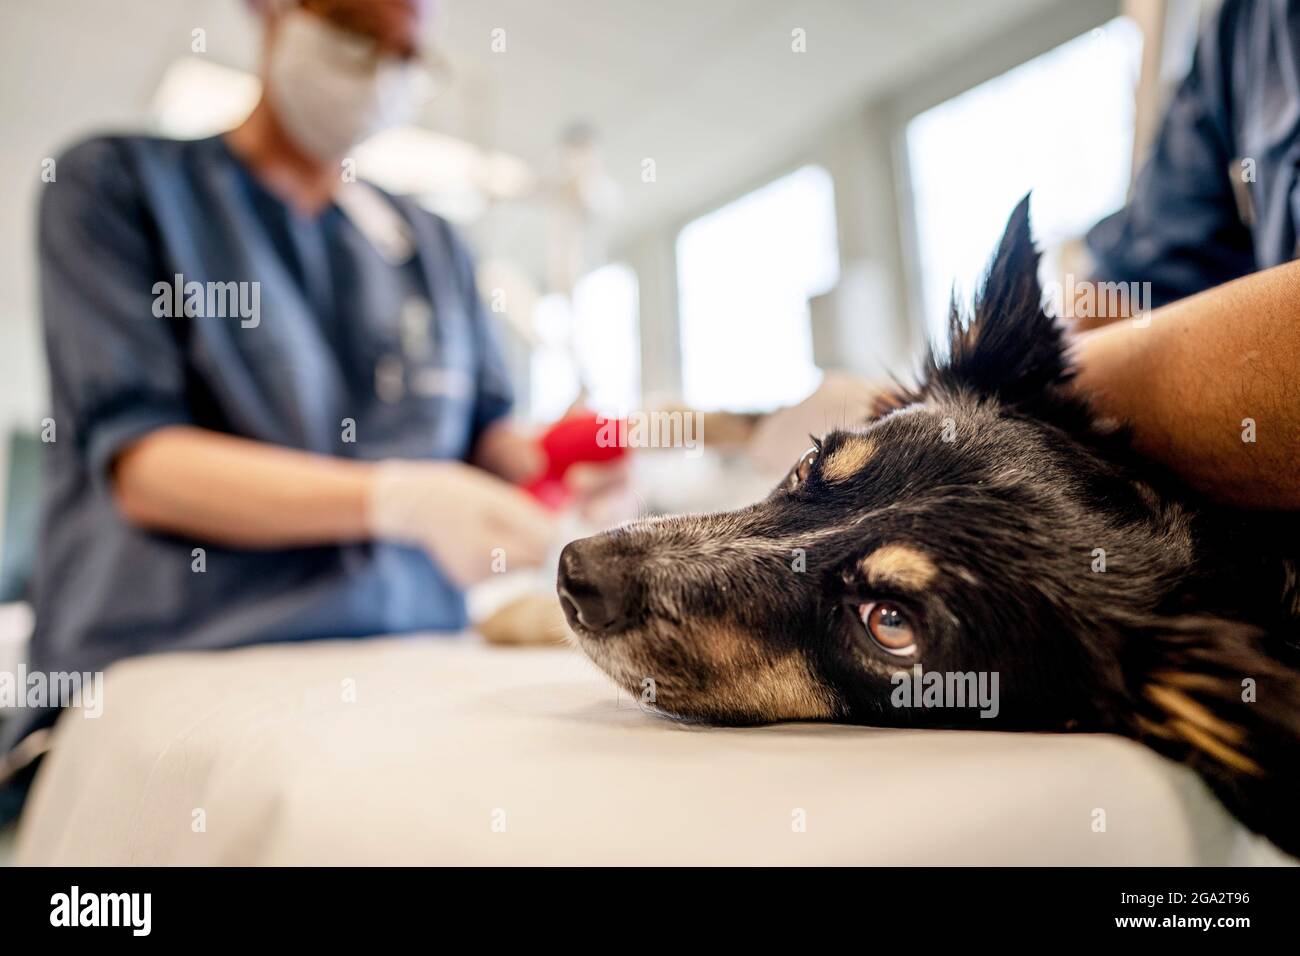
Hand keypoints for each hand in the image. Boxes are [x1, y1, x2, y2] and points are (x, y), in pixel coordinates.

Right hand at [367, 459, 557, 585]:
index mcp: (488, 555)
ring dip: (515, 544)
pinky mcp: (469, 581)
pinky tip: (481, 533)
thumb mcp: (497, 499)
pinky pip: (499, 567)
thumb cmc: (455, 494)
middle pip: (529, 562)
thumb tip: (559, 541)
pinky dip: (499, 550)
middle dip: (530, 539)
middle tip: (509, 514)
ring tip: (491, 521)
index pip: (540, 555)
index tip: (539, 519)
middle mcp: (481, 577)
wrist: (411, 504)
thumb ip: (530, 522)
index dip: (546, 536)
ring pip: (516, 565)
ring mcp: (473, 582)